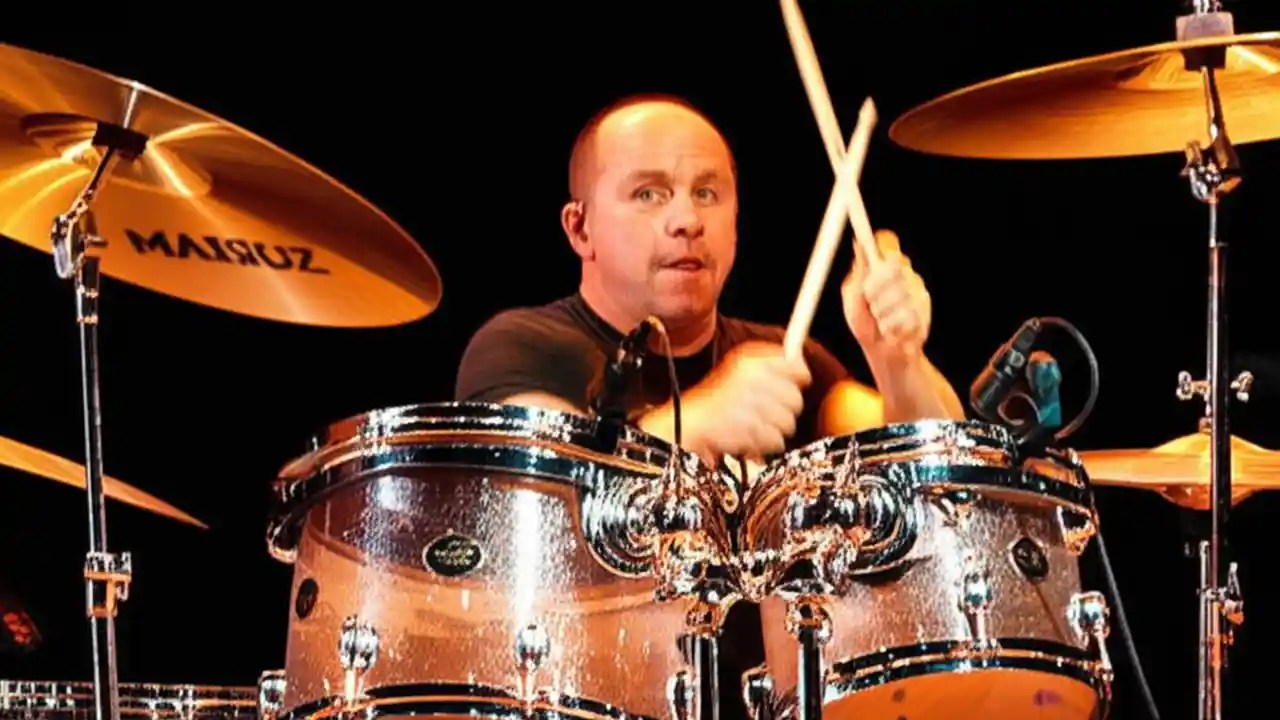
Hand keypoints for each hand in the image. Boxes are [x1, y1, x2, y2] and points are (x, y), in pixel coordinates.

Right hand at [680, 341, 811, 463]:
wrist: (689, 424)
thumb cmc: (718, 399)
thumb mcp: (740, 371)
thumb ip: (773, 367)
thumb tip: (803, 368)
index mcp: (750, 360)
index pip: (795, 365)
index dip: (797, 378)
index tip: (791, 384)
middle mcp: (752, 377)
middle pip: (795, 397)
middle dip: (783, 408)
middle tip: (763, 410)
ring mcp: (751, 403)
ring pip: (788, 421)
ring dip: (772, 428)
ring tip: (752, 424)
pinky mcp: (750, 429)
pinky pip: (777, 440)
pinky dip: (763, 444)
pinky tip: (748, 437)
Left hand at [841, 229, 931, 362]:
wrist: (883, 355)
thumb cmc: (865, 323)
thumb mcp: (853, 299)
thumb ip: (858, 274)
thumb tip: (858, 243)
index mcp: (884, 267)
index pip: (887, 242)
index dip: (880, 244)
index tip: (872, 254)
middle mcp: (903, 274)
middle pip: (892, 266)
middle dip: (875, 286)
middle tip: (869, 300)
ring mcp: (916, 291)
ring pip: (898, 293)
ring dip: (882, 312)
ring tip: (880, 322)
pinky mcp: (925, 311)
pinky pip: (906, 314)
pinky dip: (892, 327)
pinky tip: (892, 332)